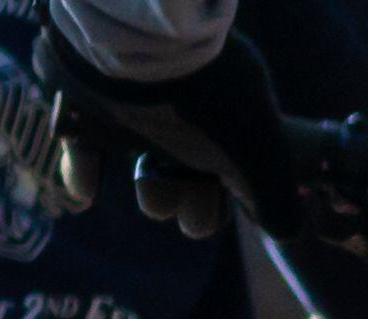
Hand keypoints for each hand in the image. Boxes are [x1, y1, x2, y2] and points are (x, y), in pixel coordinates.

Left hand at [31, 26, 367, 267]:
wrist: (138, 38)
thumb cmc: (206, 97)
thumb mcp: (259, 153)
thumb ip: (276, 197)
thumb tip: (287, 231)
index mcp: (227, 121)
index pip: (230, 173)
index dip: (216, 204)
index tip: (202, 219)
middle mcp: (185, 111)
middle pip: (188, 171)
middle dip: (182, 200)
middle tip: (175, 206)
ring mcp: (137, 103)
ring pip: (143, 158)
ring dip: (147, 188)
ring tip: (145, 185)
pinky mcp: (89, 97)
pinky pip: (80, 138)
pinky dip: (81, 171)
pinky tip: (85, 193)